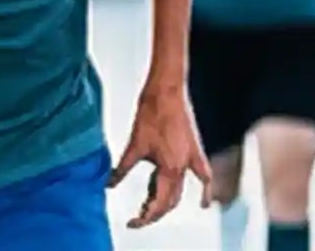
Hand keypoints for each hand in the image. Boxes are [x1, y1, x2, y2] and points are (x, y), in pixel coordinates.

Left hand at [109, 84, 211, 228]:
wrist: (166, 92)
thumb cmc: (150, 113)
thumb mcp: (133, 145)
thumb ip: (122, 169)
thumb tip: (109, 184)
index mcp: (169, 168)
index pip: (159, 203)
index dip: (146, 216)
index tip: (133, 221)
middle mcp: (184, 167)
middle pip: (171, 201)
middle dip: (155, 212)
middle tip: (139, 217)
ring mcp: (191, 159)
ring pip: (182, 190)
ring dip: (168, 201)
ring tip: (151, 206)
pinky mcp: (194, 150)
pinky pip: (203, 176)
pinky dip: (204, 191)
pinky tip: (204, 203)